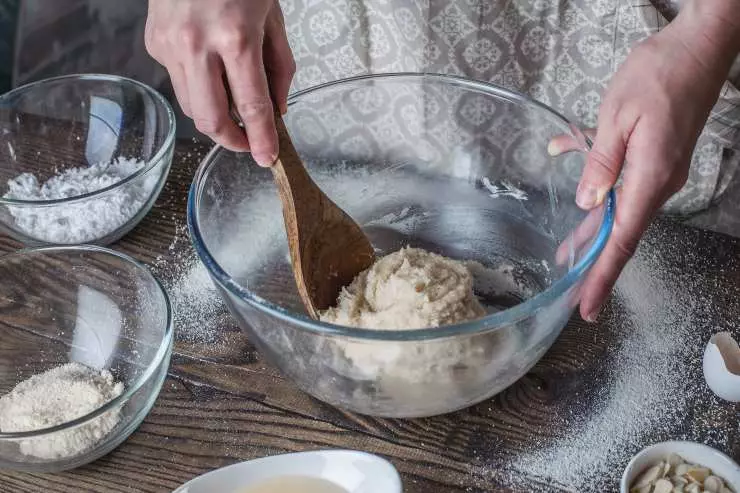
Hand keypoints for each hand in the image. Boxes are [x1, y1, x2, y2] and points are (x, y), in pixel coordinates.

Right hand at [145, 0, 294, 164]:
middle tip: (248, 142)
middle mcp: (197, 45)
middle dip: (231, 140)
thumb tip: (278, 109)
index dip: (261, 139)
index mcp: (236, 37)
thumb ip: (279, 67)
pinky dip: (198, 87)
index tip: (268, 158)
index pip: (251, 105)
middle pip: (210, 119)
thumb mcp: (273, 17)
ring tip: (232, 105)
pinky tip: (209, 68)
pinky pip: (178, 81)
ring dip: (214, 117)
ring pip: (191, 106)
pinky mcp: (154, 44)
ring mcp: (170, 45)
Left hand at [548, 2, 739, 321]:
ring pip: (618, 210)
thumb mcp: (616, 117)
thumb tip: (586, 204)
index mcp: (649, 178)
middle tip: (574, 296)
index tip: (587, 307)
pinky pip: (623, 182)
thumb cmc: (657, 75)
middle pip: (619, 233)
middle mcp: (657, 183)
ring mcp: (659, 172)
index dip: (601, 276)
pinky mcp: (656, 159)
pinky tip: (573, 168)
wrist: (697, 48)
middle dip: (594, 264)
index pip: (621, 239)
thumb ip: (601, 163)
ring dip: (591, 229)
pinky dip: (598, 186)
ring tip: (565, 252)